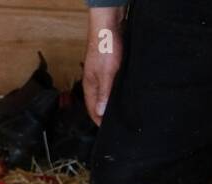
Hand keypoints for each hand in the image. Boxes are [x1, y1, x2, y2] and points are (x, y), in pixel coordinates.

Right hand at [83, 6, 124, 126]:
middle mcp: (93, 81)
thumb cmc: (106, 47)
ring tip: (118, 111)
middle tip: (114, 123)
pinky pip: (110, 84)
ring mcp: (100, 73)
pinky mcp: (108, 66)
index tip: (107, 130)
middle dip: (103, 113)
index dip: (98, 120)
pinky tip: (121, 92)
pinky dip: (113, 91)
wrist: (109, 25)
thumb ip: (104, 92)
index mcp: (90, 85)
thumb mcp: (107, 73)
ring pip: (104, 93)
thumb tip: (100, 112)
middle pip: (97, 102)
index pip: (92, 109)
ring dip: (109, 102)